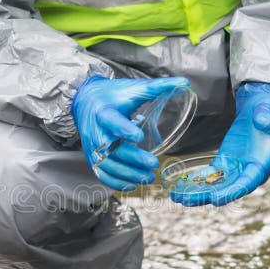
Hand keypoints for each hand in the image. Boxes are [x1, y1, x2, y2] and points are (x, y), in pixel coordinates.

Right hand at [72, 75, 190, 190]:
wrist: (85, 102)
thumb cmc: (112, 95)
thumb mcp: (133, 88)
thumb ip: (157, 87)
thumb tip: (184, 83)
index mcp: (105, 112)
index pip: (112, 122)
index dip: (124, 130)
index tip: (140, 137)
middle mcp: (95, 131)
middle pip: (112, 150)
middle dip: (133, 159)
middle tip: (153, 164)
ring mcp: (92, 147)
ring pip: (108, 166)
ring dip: (128, 175)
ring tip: (148, 177)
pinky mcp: (93, 157)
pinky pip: (102, 174)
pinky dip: (116, 183)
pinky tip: (133, 185)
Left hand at [171, 82, 269, 205]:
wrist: (263, 111)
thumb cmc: (269, 111)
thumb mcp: (269, 110)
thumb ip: (266, 116)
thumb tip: (261, 119)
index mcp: (262, 164)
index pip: (248, 182)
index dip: (232, 192)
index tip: (215, 199)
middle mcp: (249, 172)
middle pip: (227, 189)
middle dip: (206, 196)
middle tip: (186, 200)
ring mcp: (235, 169)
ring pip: (216, 186)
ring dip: (197, 192)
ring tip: (177, 197)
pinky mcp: (224, 163)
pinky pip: (209, 175)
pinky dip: (196, 181)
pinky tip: (180, 185)